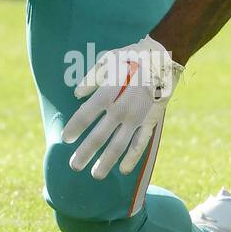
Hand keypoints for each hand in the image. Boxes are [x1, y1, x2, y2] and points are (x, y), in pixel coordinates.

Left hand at [62, 38, 183, 179]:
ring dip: (106, 161)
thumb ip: (91, 79)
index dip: (74, 128)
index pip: (85, 116)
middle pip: (99, 136)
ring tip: (95, 175)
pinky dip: (132, 158)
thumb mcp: (108, 60)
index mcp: (108, 93)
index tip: (65, 138)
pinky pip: (141, 144)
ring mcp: (138, 118)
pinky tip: (122, 169)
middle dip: (85, 153)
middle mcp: (121, 109)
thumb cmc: (132, 56)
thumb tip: (76, 94)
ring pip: (119, 146)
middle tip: (74, 165)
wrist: (165, 57)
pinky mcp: (151, 121)